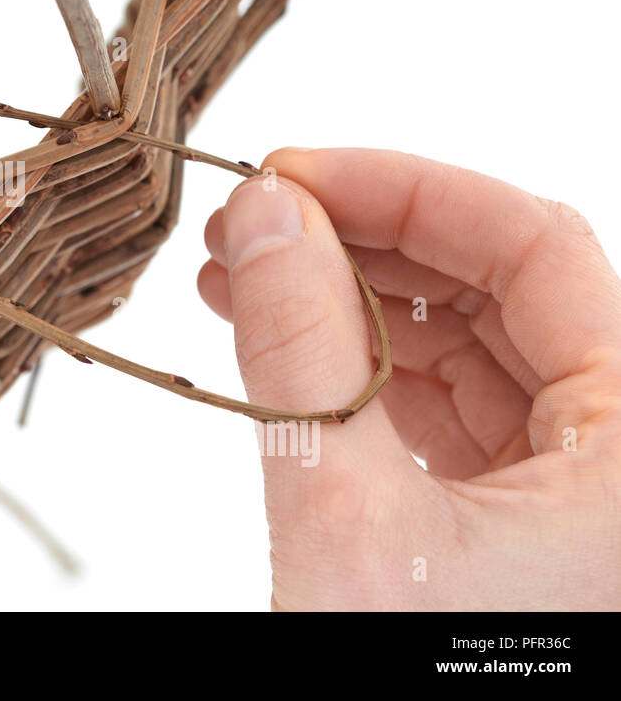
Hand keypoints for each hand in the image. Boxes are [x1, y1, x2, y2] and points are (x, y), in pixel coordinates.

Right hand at [197, 147, 620, 609]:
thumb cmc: (413, 691)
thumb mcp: (348, 515)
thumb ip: (303, 348)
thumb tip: (264, 214)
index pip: (537, 245)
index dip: (404, 188)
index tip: (294, 173)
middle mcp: (618, 455)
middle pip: (498, 287)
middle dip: (361, 242)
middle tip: (254, 219)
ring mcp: (568, 492)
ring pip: (465, 346)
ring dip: (346, 300)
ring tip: (240, 274)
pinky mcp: (511, 523)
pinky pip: (441, 408)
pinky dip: (355, 367)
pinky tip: (279, 338)